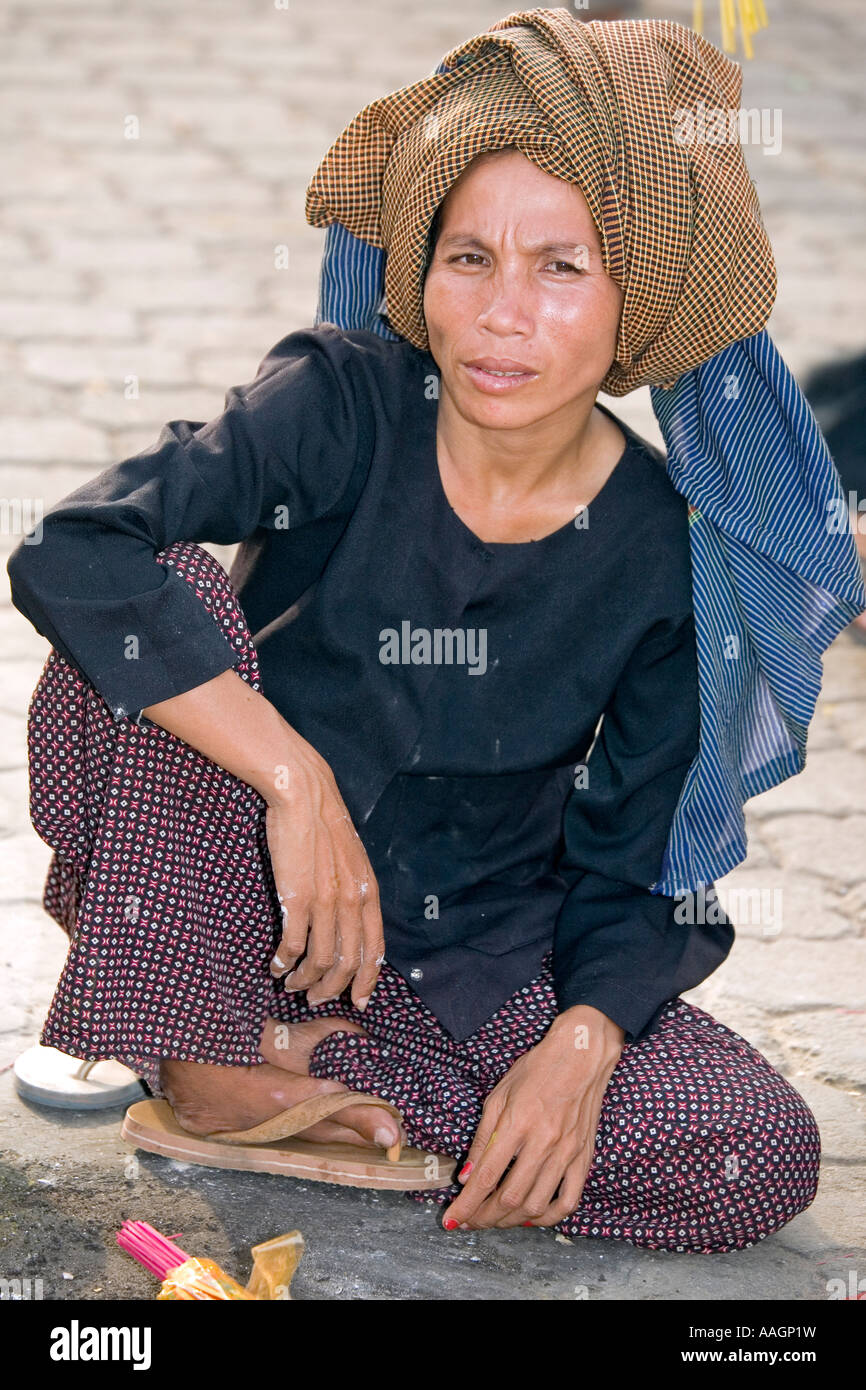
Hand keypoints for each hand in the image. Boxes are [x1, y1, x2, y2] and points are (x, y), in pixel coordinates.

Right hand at [265, 740, 384, 1010]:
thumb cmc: (323, 824)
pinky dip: (283, 963)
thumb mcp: (351, 859)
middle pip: (347, 964)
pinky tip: (275, 966)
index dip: (367, 980)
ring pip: (319, 962)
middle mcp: (352, 902)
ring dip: (304, 981)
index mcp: (368, 892)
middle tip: (314, 999)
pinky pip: (293, 947)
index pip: (374, 949)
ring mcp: (325, 903)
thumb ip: (353, 889)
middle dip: (331, 990)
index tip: (359, 1001)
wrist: (304, 795)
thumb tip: (347, 918)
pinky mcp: (296, 899)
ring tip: (291, 984)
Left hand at [442, 1006, 624, 1230]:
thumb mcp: (499, 1096)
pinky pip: (568, 1201)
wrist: (580, 1056)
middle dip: (484, 1217)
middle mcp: (543, 1142)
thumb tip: (466, 1176)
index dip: (467, 1204)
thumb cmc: (537, 1070)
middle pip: (510, 1197)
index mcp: (517, 1124)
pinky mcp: (583, 1158)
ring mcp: (567, 1153)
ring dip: (510, 1221)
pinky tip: (530, 1217)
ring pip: (536, 1205)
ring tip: (494, 1219)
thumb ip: (483, 1139)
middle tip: (469, 1221)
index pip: (487, 1176)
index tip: (452, 1219)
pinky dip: (547, 1218)